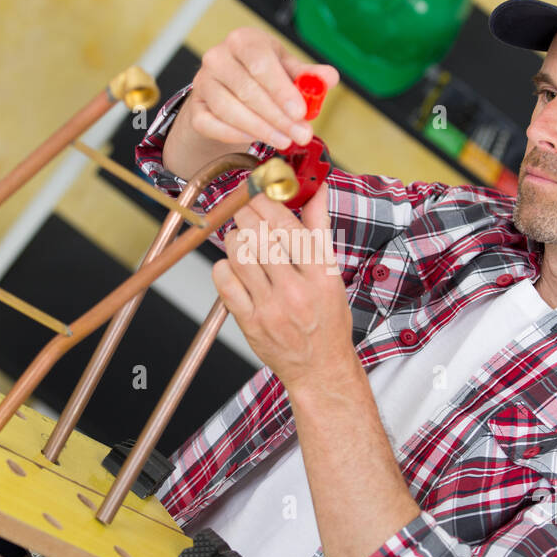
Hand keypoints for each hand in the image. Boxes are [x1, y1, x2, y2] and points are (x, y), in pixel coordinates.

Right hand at [179, 27, 339, 151]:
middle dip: (278, 117)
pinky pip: (212, 125)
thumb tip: (330, 77)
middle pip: (248, 90)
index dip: (281, 89)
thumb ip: (308, 75)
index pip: (261, 63)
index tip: (300, 112)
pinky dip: (234, 134)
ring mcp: (203, 83)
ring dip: (260, 129)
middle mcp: (218, 57)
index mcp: (243, 40)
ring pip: (229, 109)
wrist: (228, 90)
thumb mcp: (287, 70)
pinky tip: (255, 139)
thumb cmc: (262, 75)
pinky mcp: (195, 108)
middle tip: (301, 134)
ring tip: (285, 140)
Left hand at [211, 186, 356, 391]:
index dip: (266, 200)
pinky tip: (234, 266)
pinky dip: (224, 266)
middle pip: (258, 235)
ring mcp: (271, 308)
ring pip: (238, 253)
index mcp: (321, 273)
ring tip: (241, 237)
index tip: (259, 191)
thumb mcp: (332, 271)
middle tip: (245, 210)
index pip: (287, 223)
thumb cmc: (328, 318)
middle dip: (246, 214)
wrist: (320, 368)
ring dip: (234, 237)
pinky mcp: (250, 323)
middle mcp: (296, 290)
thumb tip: (316, 188)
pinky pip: (224, 282)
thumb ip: (319, 227)